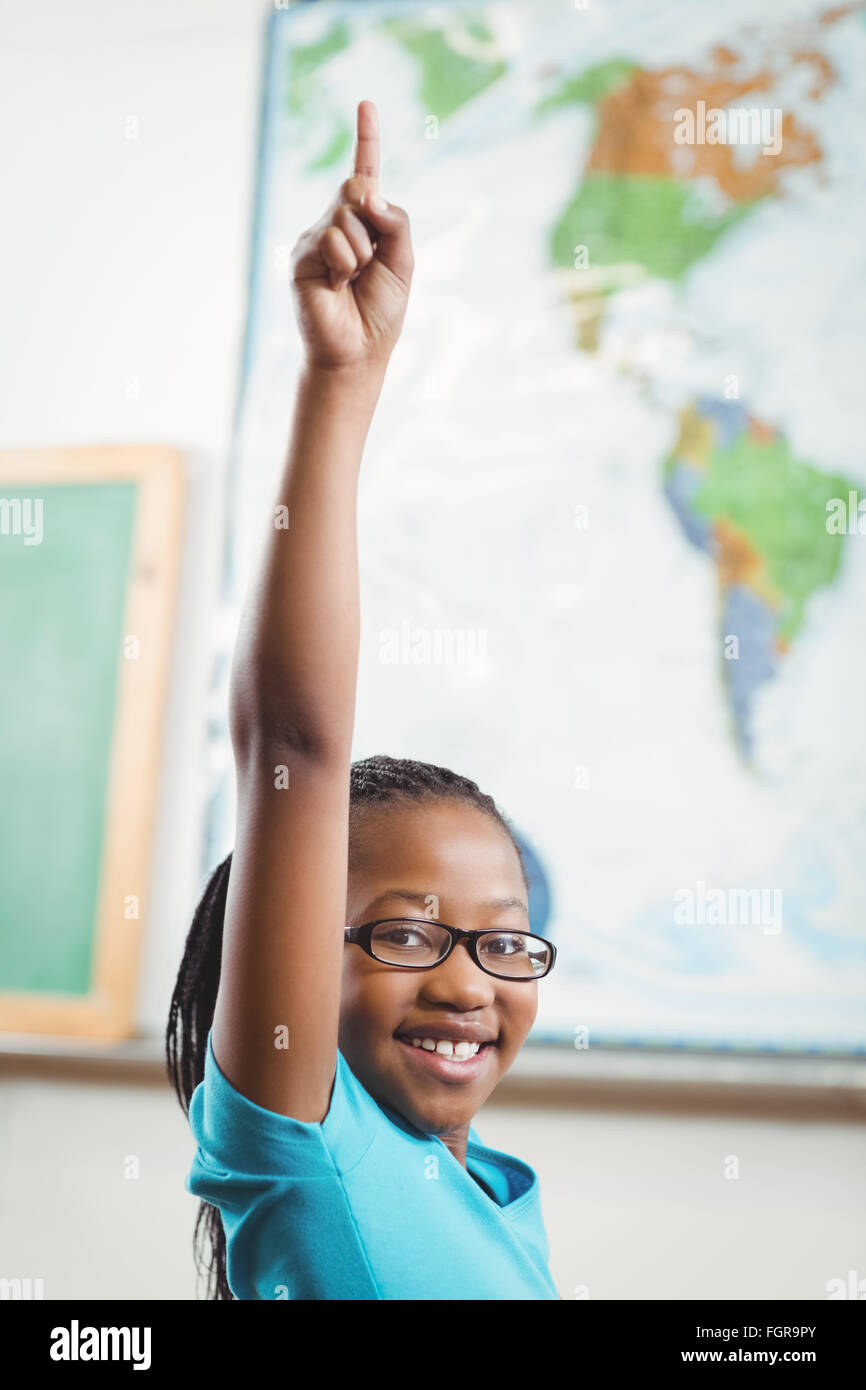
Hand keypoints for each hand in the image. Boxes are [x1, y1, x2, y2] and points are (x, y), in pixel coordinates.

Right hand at [290, 100, 413, 372]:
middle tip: (370, 261)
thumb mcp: (403, 262)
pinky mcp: (302, 254)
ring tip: (354, 282)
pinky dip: (346, 266)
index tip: (366, 104)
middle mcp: (338, 223)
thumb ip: (396, 221)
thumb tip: (369, 190)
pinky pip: (333, 240)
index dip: (367, 138)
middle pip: (357, 188)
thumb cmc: (381, 310)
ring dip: (361, 254)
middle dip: (373, 220)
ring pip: (347, 216)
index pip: (366, 173)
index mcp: (365, 222)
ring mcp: (317, 237)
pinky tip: (338, 288)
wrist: (357, 350)